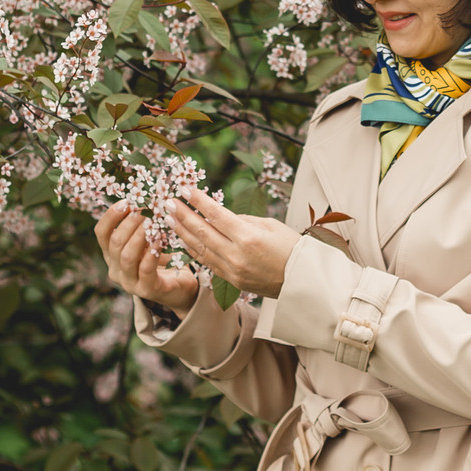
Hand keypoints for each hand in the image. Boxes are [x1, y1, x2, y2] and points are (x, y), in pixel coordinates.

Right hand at [95, 200, 200, 312]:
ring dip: (140, 235)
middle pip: (115, 242)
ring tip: (153, 221)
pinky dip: (152, 252)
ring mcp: (129, 282)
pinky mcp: (147, 290)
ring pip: (127, 256)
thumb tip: (145, 197)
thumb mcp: (147, 239)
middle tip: (147, 208)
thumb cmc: (162, 258)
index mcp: (112, 254)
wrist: (180, 287)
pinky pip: (145, 269)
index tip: (127, 201)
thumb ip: (142, 223)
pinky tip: (160, 240)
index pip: (101, 232)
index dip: (111, 216)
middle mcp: (116, 269)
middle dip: (130, 221)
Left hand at [169, 188, 299, 298]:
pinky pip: (208, 262)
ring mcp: (233, 270)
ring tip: (169, 219)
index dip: (199, 201)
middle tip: (168, 202)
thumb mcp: (269, 225)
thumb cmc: (291, 247)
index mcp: (248, 237)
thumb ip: (243, 220)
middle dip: (183, 215)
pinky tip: (184, 239)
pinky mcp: (232, 281)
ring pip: (201, 249)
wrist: (302, 281)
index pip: (217, 215)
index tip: (184, 189)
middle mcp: (237, 255)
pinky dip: (194, 250)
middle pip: (203, 231)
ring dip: (182, 233)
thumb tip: (221, 216)